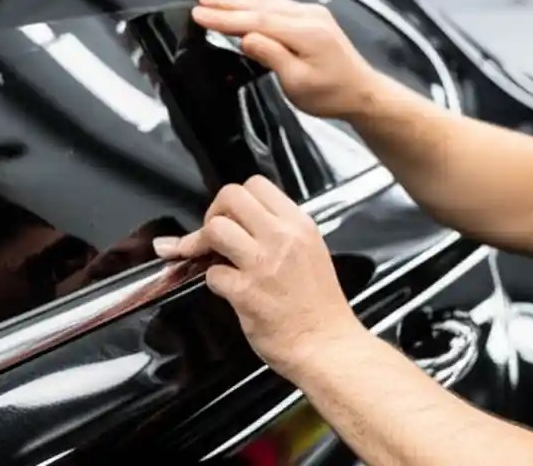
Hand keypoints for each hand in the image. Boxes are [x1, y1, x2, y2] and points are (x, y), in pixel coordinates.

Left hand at [152, 175, 363, 381]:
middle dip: (213, 214)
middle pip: (230, 196)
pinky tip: (228, 290)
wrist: (328, 347)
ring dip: (204, 244)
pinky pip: (211, 273)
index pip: (256, 184)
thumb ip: (279, 233)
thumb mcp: (309, 253)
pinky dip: (214, 282)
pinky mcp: (246, 292)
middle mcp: (282, 238)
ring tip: (212, 260)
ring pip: (214, 228)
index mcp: (299, 225)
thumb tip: (241, 224)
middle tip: (214, 236)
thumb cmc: (319, 308)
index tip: (231, 217)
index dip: (235, 201)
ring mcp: (263, 264)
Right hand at [191, 0, 378, 119]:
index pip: (257, 20)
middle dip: (228, 2)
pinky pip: (277, 5)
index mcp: (306, 32)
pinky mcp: (311, 17)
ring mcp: (311, 13)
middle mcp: (309, 15)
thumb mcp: (298, 83)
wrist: (362, 92)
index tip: (200, 14)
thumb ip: (272, 56)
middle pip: (261, 5)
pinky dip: (255, 5)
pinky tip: (241, 5)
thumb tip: (246, 39)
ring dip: (239, 0)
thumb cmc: (331, 94)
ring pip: (268, 2)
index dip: (227, 17)